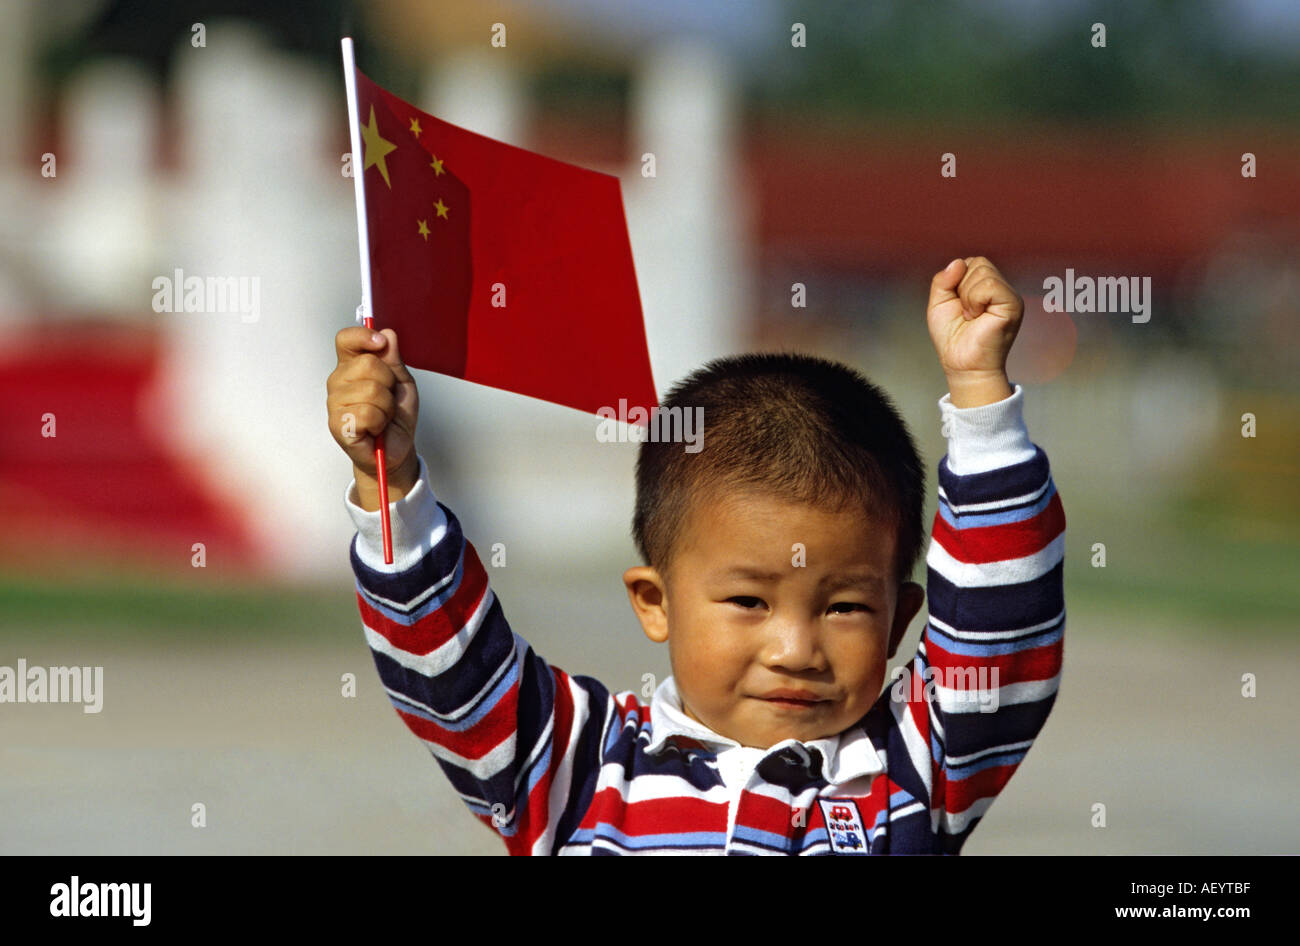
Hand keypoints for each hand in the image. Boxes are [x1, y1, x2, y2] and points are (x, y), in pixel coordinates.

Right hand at [326, 327, 419, 501]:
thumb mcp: (402, 383)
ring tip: (383, 416)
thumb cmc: (396, 417)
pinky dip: (380, 422)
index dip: (362, 336)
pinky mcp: (337, 425)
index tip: (380, 343)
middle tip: (388, 400)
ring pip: (371, 390)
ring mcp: (335, 403)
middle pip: (368, 364)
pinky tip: (376, 428)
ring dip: (387, 406)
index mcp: (352, 366)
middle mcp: (339, 381)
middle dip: (389, 383)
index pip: (346, 340)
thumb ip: (393, 359)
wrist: (396, 449)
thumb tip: (387, 334)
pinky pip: (367, 413)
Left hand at [927, 256, 1022, 406]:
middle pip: (978, 262)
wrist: (962, 365)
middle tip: (965, 313)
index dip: (956, 280)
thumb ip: (943, 280)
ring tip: (971, 317)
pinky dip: (975, 300)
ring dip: (967, 296)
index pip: (970, 262)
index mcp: (986, 287)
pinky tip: (977, 317)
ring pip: (983, 271)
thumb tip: (958, 262)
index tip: (957, 305)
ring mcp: (1009, 296)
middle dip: (961, 287)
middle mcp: (1001, 289)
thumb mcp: (939, 304)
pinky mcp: (1013, 304)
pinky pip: (990, 284)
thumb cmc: (953, 339)